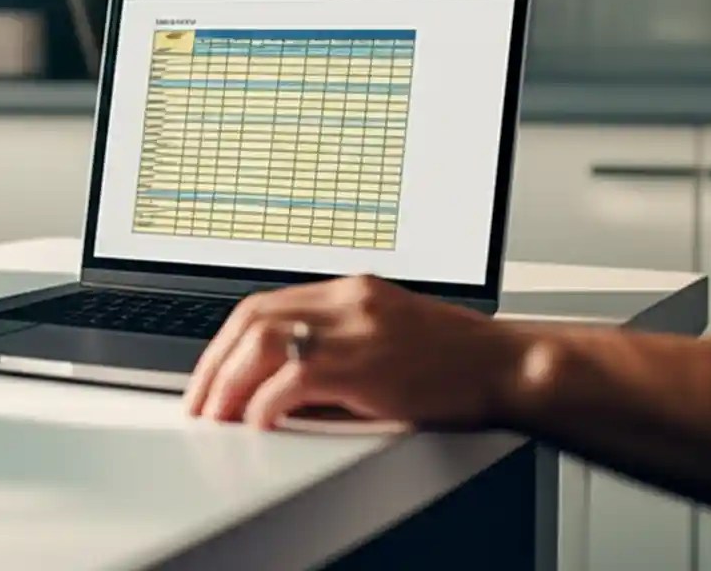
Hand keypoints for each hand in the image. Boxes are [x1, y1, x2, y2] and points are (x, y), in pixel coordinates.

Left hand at [183, 276, 530, 429]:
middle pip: (253, 319)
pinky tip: (258, 421)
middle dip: (214, 363)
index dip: (226, 342)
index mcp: (349, 290)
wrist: (511, 367)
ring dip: (228, 381)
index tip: (211, 373)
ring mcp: (355, 326)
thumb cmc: (457, 360)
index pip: (264, 305)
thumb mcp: (388, 336)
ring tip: (216, 415)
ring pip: (262, 341)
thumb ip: (337, 344)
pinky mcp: (364, 361)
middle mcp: (347, 299)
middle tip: (199, 402)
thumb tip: (280, 382)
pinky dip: (265, 401)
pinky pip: (293, 377)